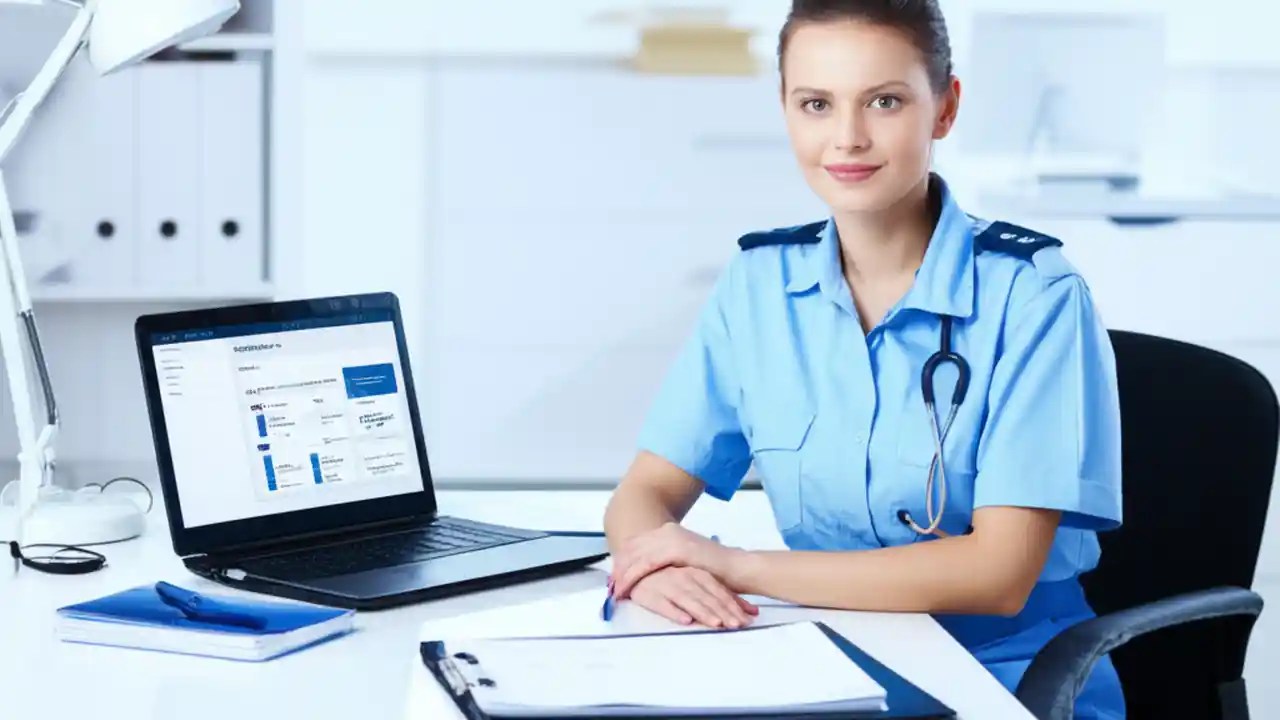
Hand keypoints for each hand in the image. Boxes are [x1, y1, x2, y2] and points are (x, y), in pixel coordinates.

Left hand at [611, 522, 742, 599]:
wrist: (738, 568)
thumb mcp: (688, 561)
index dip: (623, 559)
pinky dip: (632, 577)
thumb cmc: (717, 569)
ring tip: (612, 589)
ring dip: (621, 574)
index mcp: (670, 531)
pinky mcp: (674, 551)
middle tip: (608, 584)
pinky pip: (644, 565)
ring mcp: (671, 539)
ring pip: (635, 556)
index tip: (613, 574)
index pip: (637, 543)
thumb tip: (655, 570)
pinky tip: (624, 588)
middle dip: (618, 567)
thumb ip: (670, 561)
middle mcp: (668, 531)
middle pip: (632, 548)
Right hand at [628, 566, 758, 628]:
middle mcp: (684, 576)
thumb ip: (724, 596)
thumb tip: (752, 612)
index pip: (718, 591)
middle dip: (722, 611)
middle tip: (736, 625)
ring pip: (688, 600)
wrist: (637, 564)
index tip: (745, 620)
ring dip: (703, 612)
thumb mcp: (700, 583)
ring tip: (716, 624)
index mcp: (697, 573)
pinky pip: (662, 604)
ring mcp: (667, 584)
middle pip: (706, 596)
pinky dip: (674, 611)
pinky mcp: (649, 593)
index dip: (732, 606)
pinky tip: (685, 620)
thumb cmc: (672, 577)